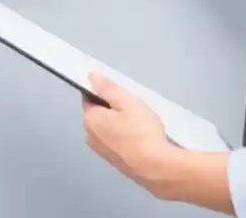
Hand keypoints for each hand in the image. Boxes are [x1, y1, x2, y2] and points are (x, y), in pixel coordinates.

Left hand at [82, 72, 178, 198]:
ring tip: (140, 123)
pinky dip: (124, 137)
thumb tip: (92, 77)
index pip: (88, 97)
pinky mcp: (115, 162)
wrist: (157, 168)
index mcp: (90, 119)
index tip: (119, 91)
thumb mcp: (126, 101)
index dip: (102, 91)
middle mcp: (90, 137)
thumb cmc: (141, 132)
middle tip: (133, 107)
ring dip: (119, 123)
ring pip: (107, 129)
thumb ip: (107, 88)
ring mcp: (102, 152)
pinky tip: (140, 137)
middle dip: (112, 108)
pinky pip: (116, 142)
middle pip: (98, 114)